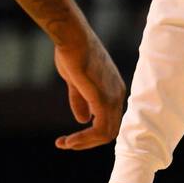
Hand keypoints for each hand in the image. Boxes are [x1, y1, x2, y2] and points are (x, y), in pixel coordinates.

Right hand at [54, 24, 126, 149]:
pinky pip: (99, 128)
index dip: (92, 133)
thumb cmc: (72, 53)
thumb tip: (83, 119)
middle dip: (88, 141)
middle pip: (110, 130)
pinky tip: (70, 140)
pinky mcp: (102, 98)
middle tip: (67, 144)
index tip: (72, 137)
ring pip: (106, 133)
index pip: (109, 120)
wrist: (72, 38)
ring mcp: (112, 97)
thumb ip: (80, 101)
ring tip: (65, 144)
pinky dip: (84, 138)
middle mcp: (118, 94)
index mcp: (114, 89)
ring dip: (84, 143)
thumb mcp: (76, 81)